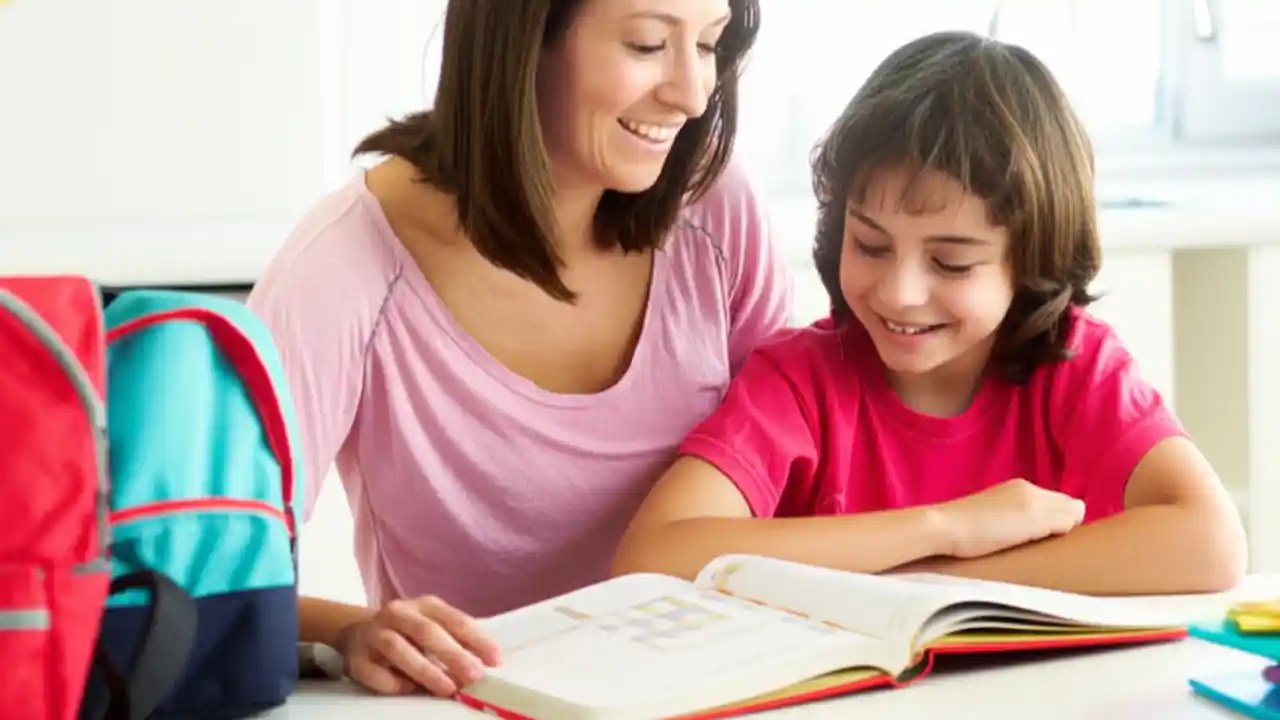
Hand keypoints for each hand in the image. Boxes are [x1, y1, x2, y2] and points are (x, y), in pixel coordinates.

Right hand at [336, 594, 501, 696]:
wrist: (358, 632)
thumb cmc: (408, 634)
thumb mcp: (434, 628)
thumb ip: (456, 643)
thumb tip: (483, 665)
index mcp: (424, 605)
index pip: (454, 619)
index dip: (477, 639)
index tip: (495, 659)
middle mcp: (398, 613)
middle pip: (426, 631)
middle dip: (453, 654)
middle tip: (473, 675)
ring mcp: (374, 633)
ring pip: (398, 648)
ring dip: (425, 670)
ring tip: (447, 688)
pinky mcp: (356, 657)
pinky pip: (375, 672)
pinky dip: (394, 682)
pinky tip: (409, 689)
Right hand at [934, 479, 1085, 558]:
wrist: (944, 526)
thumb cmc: (959, 528)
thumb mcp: (991, 515)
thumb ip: (1011, 516)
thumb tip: (1022, 532)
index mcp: (1019, 487)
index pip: (1056, 501)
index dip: (1055, 519)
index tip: (1042, 537)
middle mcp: (1030, 489)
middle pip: (1070, 505)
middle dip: (1066, 523)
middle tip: (1046, 545)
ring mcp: (1034, 502)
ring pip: (1073, 513)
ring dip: (1063, 531)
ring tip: (1044, 547)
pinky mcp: (1035, 518)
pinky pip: (1068, 524)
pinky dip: (1061, 536)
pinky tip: (1043, 548)